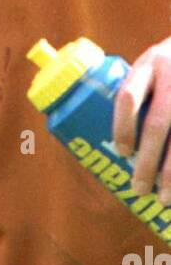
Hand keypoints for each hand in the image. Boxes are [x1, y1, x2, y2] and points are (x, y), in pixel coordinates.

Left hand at [113, 37, 170, 201]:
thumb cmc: (166, 68)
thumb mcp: (149, 67)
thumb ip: (135, 92)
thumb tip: (101, 139)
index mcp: (149, 65)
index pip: (129, 96)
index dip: (123, 126)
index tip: (121, 153)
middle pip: (158, 123)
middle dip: (147, 160)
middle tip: (138, 188)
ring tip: (164, 199)